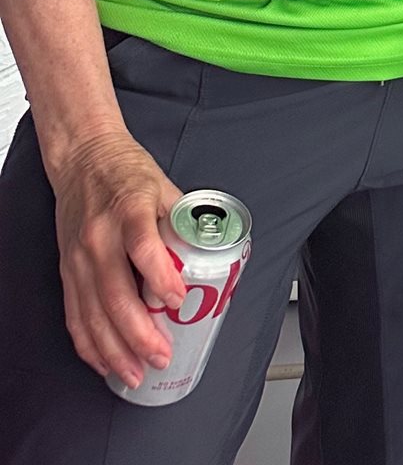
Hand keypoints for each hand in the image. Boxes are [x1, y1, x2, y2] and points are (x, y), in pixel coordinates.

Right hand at [47, 128, 184, 387]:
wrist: (83, 158)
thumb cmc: (128, 171)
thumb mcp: (165, 186)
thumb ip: (181, 221)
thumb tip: (206, 255)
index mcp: (128, 209)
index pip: (143, 248)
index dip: (161, 278)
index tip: (179, 301)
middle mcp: (98, 238)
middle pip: (115, 294)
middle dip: (139, 334)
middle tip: (161, 356)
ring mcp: (77, 258)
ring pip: (92, 315)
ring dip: (114, 350)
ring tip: (135, 373)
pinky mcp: (66, 271)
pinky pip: (75, 315)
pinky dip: (89, 344)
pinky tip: (104, 362)